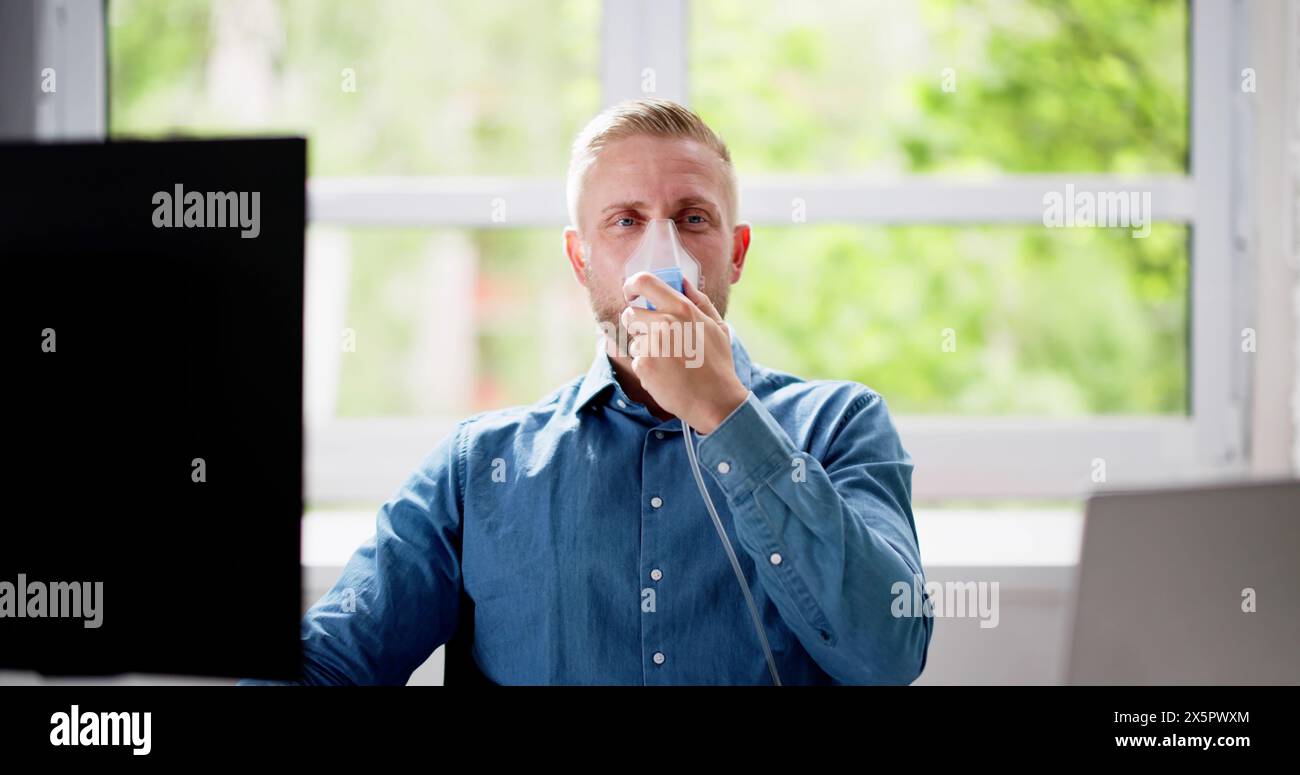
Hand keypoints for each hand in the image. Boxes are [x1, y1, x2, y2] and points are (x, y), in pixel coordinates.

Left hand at [620, 272, 748, 433]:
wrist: (715, 400)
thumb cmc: (718, 364)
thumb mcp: (717, 326)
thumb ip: (700, 301)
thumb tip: (683, 281)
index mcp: (682, 308)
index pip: (644, 282)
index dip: (631, 286)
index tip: (631, 294)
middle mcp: (664, 322)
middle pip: (630, 315)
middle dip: (637, 326)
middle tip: (657, 341)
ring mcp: (652, 343)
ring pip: (633, 340)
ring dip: (644, 350)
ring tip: (668, 362)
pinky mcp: (644, 364)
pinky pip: (636, 361)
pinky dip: (647, 369)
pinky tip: (665, 376)